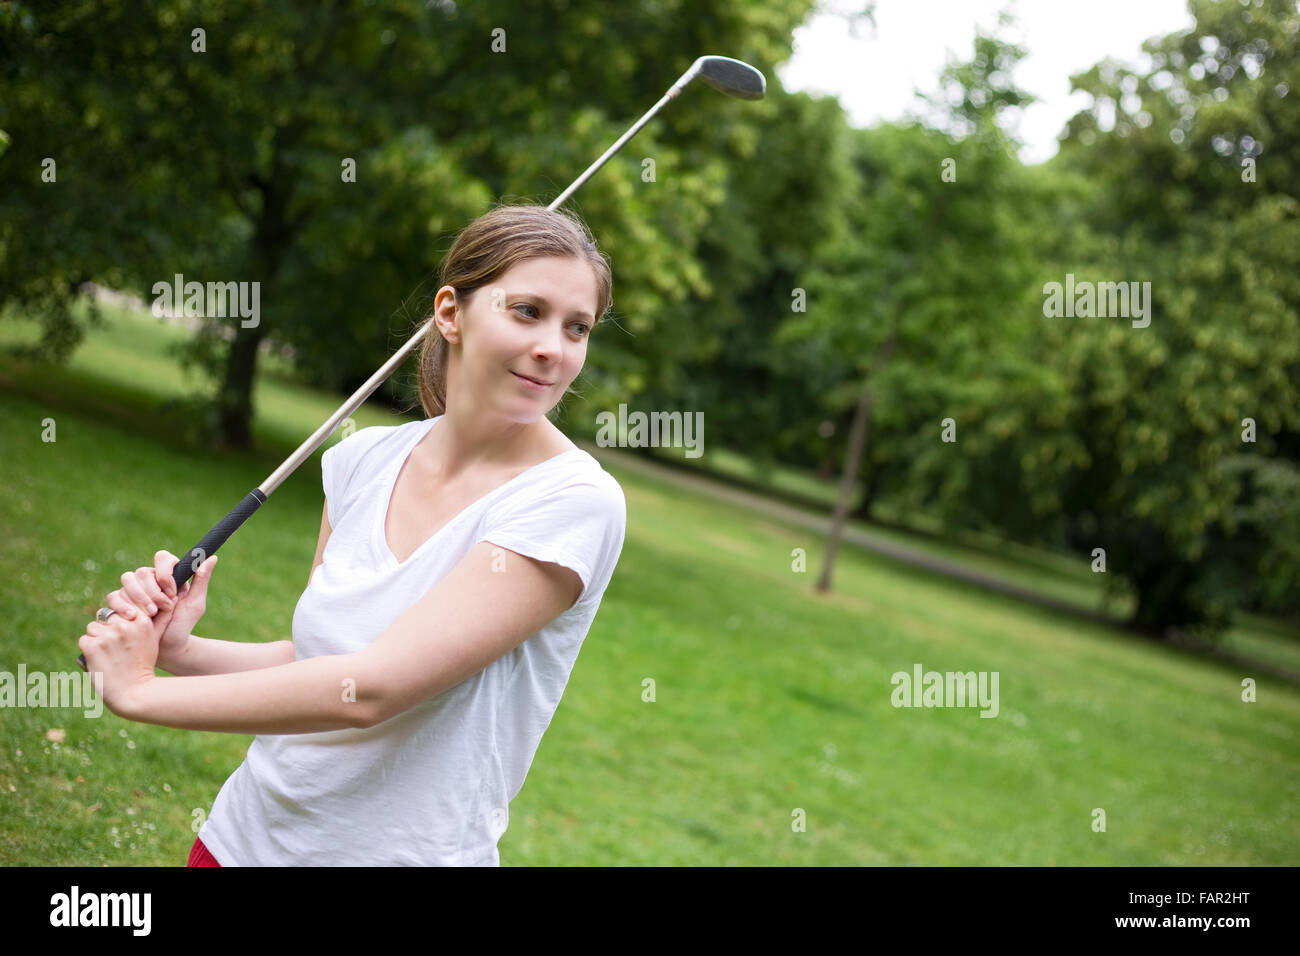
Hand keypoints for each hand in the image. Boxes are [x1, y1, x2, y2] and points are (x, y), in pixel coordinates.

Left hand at [78, 589, 164, 717]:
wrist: (134, 693)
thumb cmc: (144, 666)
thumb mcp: (155, 639)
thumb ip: (159, 619)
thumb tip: (169, 601)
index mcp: (141, 621)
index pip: (122, 607)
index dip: (120, 620)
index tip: (123, 634)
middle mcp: (125, 625)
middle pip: (105, 616)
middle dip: (107, 629)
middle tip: (114, 648)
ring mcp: (108, 636)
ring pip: (93, 627)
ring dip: (96, 639)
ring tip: (107, 654)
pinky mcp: (93, 647)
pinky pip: (84, 640)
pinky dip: (88, 650)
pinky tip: (99, 660)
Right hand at [107, 550, 218, 667]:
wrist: (167, 647)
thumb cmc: (183, 625)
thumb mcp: (195, 604)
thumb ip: (201, 580)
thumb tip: (211, 558)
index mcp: (168, 576)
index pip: (163, 558)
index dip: (165, 572)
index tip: (173, 591)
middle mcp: (149, 579)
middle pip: (143, 571)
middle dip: (154, 591)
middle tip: (164, 608)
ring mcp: (132, 590)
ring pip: (127, 579)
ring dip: (139, 597)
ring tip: (151, 615)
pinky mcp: (120, 603)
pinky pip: (114, 595)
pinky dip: (123, 605)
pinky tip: (133, 616)